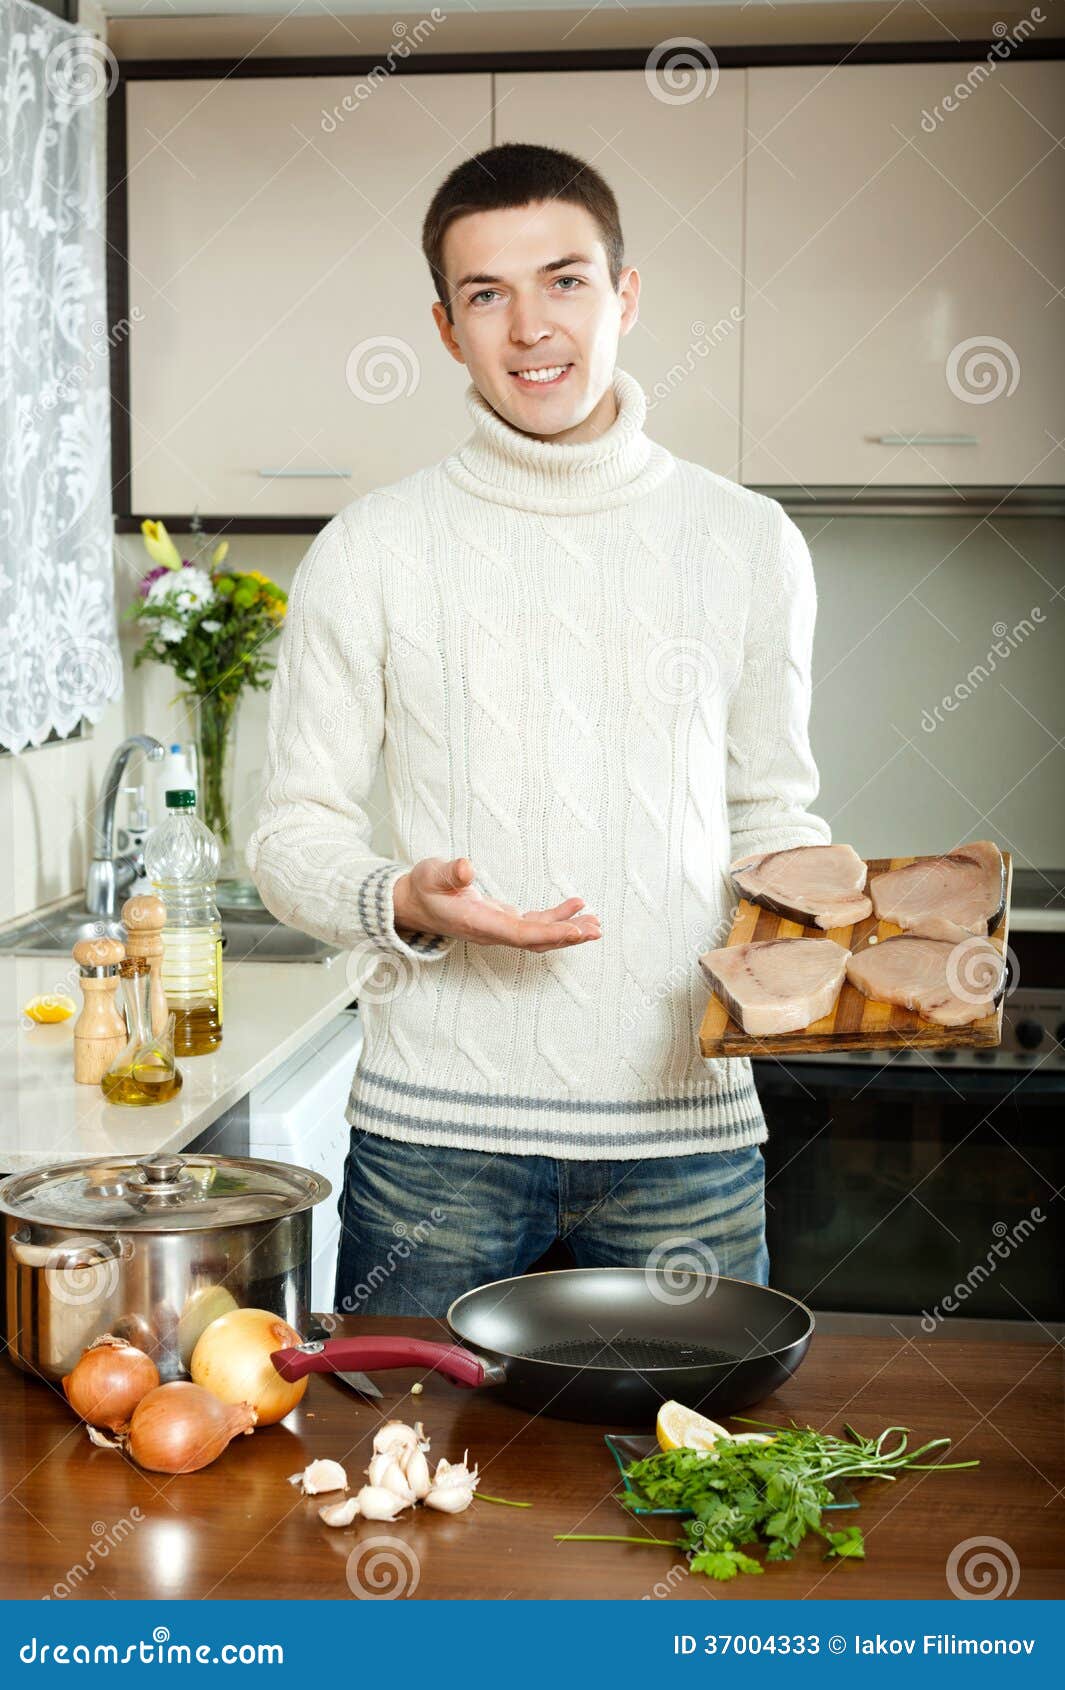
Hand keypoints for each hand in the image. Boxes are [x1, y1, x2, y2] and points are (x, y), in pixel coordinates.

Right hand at [393, 857, 600, 952]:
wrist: (412, 903)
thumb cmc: (423, 887)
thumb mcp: (431, 874)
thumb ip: (448, 873)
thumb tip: (466, 868)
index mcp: (477, 923)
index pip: (519, 934)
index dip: (549, 934)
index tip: (576, 931)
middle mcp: (491, 932)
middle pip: (535, 941)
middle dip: (566, 937)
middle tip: (596, 929)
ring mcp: (498, 929)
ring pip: (538, 936)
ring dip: (567, 931)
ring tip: (595, 923)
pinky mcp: (502, 922)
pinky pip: (533, 925)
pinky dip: (556, 919)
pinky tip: (575, 907)